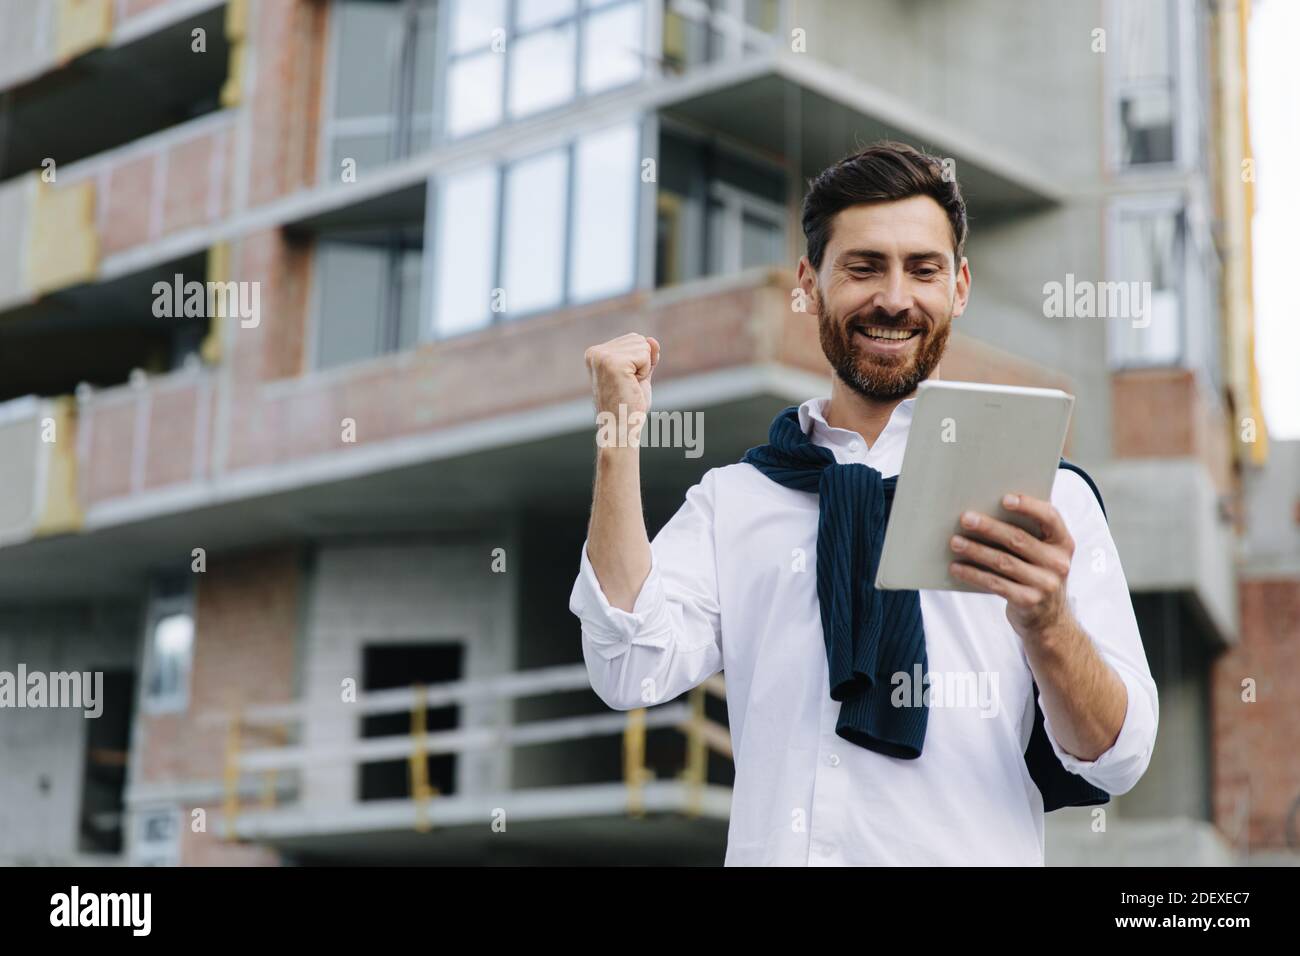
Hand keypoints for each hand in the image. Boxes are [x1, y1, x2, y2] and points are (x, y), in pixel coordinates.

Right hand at [584, 333, 659, 421]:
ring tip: (629, 386)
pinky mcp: (613, 363)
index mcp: (596, 353)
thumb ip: (645, 357)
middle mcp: (595, 352)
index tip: (626, 381)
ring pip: (643, 345)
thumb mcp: (639, 375)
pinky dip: (645, 372)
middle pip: (638, 339)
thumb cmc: (629, 406)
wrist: (620, 428)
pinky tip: (631, 385)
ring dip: (643, 368)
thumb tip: (652, 340)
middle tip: (629, 385)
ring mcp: (602, 357)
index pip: (633, 339)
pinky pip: (645, 356)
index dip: (639, 362)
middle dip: (642, 363)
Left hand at [947, 492, 1074, 641]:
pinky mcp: (1028, 601)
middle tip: (965, 518)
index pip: (1050, 517)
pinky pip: (995, 583)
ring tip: (955, 542)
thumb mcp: (1043, 555)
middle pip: (1018, 539)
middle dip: (989, 527)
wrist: (1050, 621)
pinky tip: (956, 567)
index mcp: (1063, 543)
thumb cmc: (1037, 575)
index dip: (1028, 505)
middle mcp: (1059, 563)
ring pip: (1003, 562)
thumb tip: (985, 511)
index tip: (1004, 498)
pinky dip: (973, 574)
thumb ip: (1028, 534)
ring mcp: (1045, 584)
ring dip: (975, 550)